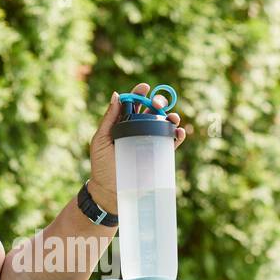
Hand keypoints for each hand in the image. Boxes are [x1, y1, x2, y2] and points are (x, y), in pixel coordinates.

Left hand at [89, 82, 189, 213]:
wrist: (109, 191)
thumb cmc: (101, 166)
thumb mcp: (101, 141)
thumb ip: (109, 119)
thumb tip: (117, 95)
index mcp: (123, 123)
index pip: (133, 103)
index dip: (139, 93)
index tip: (145, 88)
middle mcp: (138, 129)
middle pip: (152, 110)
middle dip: (158, 102)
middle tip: (158, 104)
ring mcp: (149, 142)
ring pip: (164, 123)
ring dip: (171, 116)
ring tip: (172, 117)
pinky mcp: (158, 155)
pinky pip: (171, 142)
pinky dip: (177, 134)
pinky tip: (178, 131)